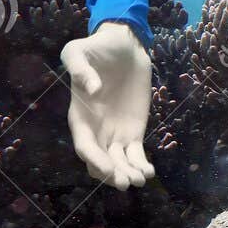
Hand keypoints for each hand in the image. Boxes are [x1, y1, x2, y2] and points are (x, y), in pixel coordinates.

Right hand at [60, 20, 154, 189]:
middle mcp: (96, 130)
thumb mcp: (78, 50)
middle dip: (111, 175)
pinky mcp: (134, 131)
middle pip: (100, 162)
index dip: (95, 160)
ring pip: (119, 163)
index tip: (108, 169)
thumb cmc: (97, 47)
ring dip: (127, 174)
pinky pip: (136, 155)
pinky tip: (149, 172)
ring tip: (141, 179)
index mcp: (80, 117)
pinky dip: (141, 165)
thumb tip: (91, 89)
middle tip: (126, 182)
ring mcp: (115, 133)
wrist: (123, 45)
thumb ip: (80, 68)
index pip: (84, 146)